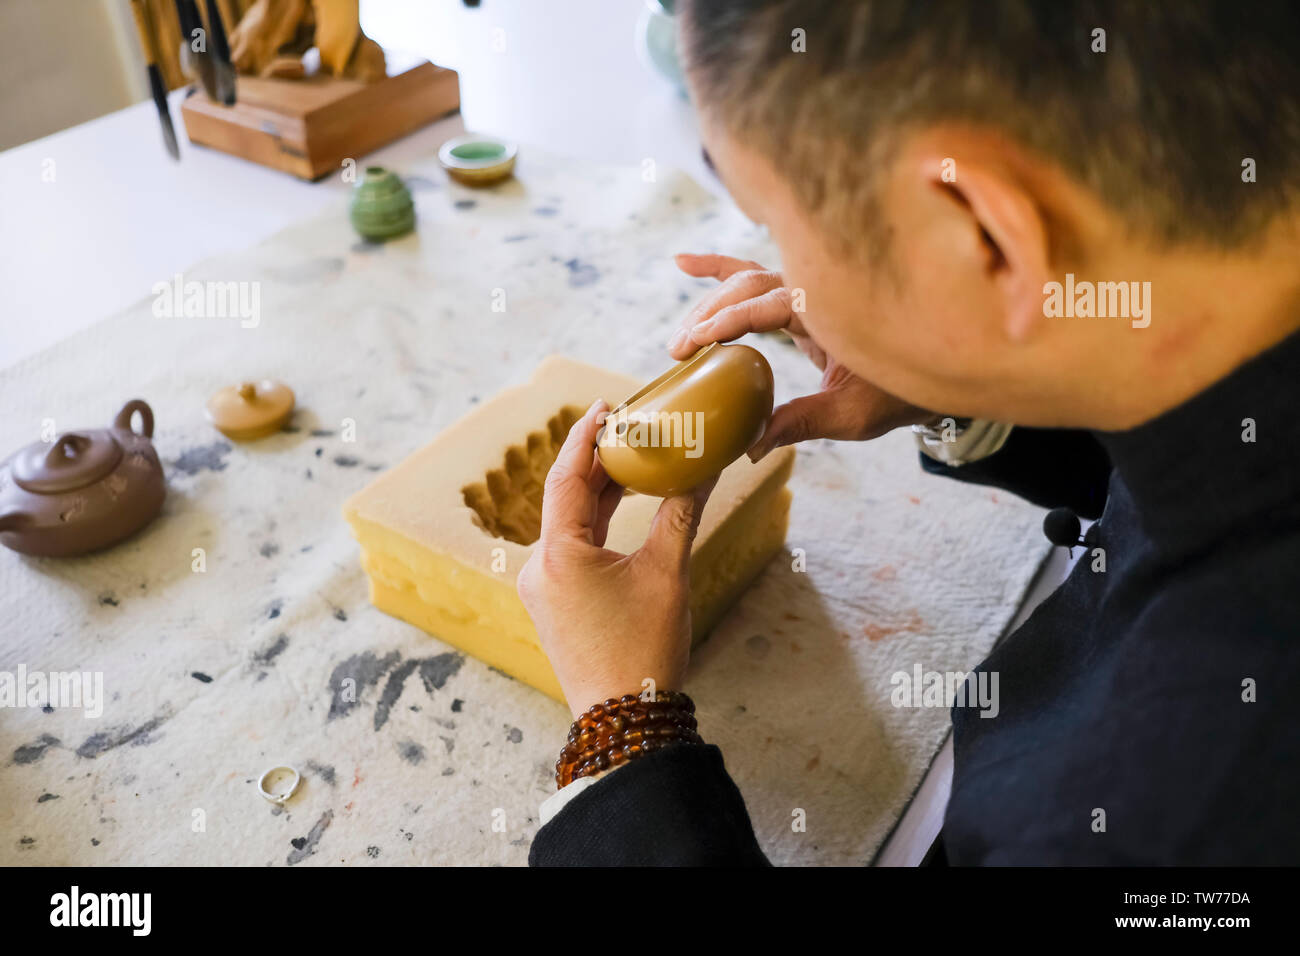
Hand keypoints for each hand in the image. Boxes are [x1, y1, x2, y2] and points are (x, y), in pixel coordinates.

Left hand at [517, 400, 715, 717]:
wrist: (626, 718)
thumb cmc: (643, 649)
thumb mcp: (668, 573)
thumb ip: (681, 512)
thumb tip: (704, 468)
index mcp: (557, 554)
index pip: (568, 477)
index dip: (587, 436)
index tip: (606, 406)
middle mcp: (539, 567)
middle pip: (568, 495)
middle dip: (600, 460)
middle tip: (632, 425)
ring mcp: (544, 587)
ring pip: (572, 521)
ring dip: (602, 490)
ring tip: (635, 455)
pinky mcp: (556, 602)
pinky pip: (574, 546)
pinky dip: (599, 520)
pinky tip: (625, 502)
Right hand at [669, 253, 933, 458]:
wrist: (938, 366)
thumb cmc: (902, 389)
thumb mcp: (853, 413)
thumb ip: (801, 423)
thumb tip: (751, 445)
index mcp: (834, 309)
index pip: (766, 305)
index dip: (726, 322)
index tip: (695, 343)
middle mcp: (819, 288)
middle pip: (749, 286)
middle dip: (708, 315)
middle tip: (678, 351)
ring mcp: (809, 287)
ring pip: (748, 280)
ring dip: (709, 303)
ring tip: (681, 336)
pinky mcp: (802, 296)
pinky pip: (756, 275)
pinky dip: (720, 268)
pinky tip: (684, 262)